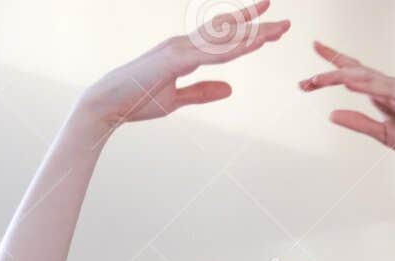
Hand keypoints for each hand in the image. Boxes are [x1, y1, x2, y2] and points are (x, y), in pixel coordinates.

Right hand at [80, 0, 289, 128]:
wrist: (108, 104)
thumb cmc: (137, 101)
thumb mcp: (177, 100)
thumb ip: (203, 93)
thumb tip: (231, 89)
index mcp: (184, 52)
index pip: (221, 39)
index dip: (247, 32)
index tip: (270, 29)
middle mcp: (183, 44)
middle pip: (227, 31)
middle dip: (257, 26)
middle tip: (285, 22)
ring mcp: (179, 50)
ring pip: (223, 40)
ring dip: (252, 35)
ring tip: (278, 30)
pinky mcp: (174, 61)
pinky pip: (210, 54)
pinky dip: (232, 49)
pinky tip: (252, 44)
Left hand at [300, 42, 394, 173]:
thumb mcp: (383, 135)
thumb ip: (358, 123)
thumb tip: (330, 114)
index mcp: (383, 94)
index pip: (355, 72)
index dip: (335, 59)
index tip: (314, 46)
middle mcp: (393, 88)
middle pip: (358, 73)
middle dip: (332, 73)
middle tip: (307, 80)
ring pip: (372, 80)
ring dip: (348, 78)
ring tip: (325, 79)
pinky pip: (394, 94)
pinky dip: (375, 88)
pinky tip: (357, 86)